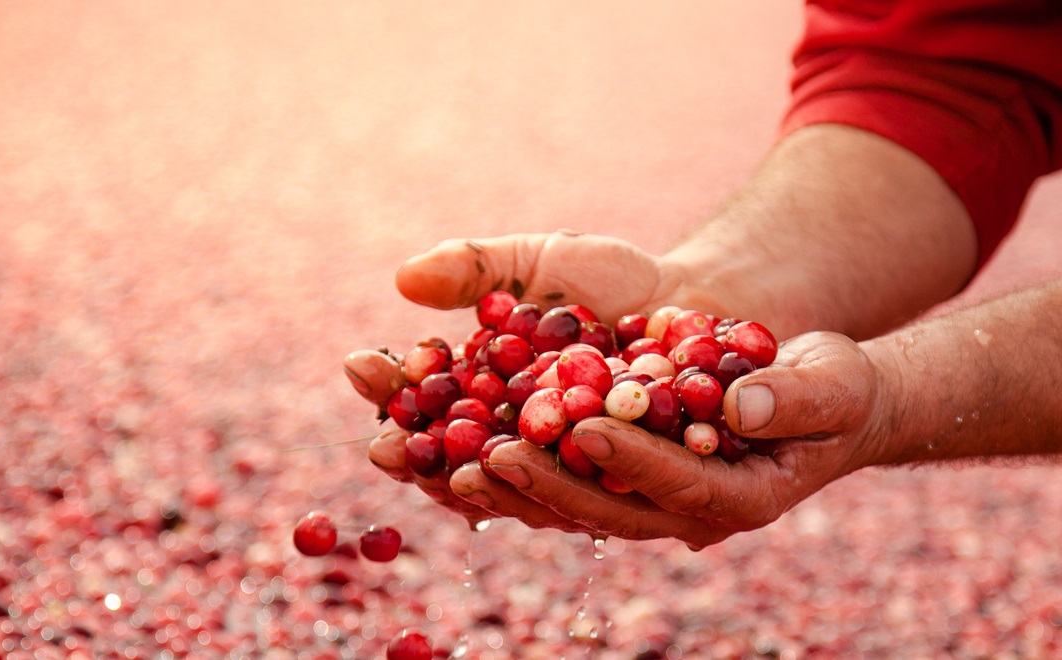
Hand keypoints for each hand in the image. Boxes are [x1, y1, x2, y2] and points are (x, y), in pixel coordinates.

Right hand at [344, 230, 752, 526]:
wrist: (700, 295)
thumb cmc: (609, 282)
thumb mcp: (537, 263)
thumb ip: (474, 268)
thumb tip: (404, 279)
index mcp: (483, 403)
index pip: (422, 408)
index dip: (389, 392)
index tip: (360, 366)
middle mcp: (519, 452)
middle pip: (455, 467)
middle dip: (419, 457)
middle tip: (385, 442)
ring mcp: (573, 478)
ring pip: (520, 496)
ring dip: (486, 486)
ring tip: (459, 467)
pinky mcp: (633, 491)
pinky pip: (597, 497)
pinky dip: (571, 486)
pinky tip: (541, 470)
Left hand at [448, 332, 895, 547]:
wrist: (824, 397)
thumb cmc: (839, 390)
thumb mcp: (832, 385)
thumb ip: (793, 397)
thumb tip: (743, 401)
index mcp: (739, 498)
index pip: (678, 484)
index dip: (631, 460)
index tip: (584, 428)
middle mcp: (685, 510)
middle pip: (607, 507)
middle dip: (548, 483)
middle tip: (489, 457)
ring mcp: (649, 495)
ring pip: (571, 499)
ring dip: (513, 484)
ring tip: (454, 465)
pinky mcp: (623, 471)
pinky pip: (561, 473)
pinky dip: (513, 461)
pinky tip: (459, 444)